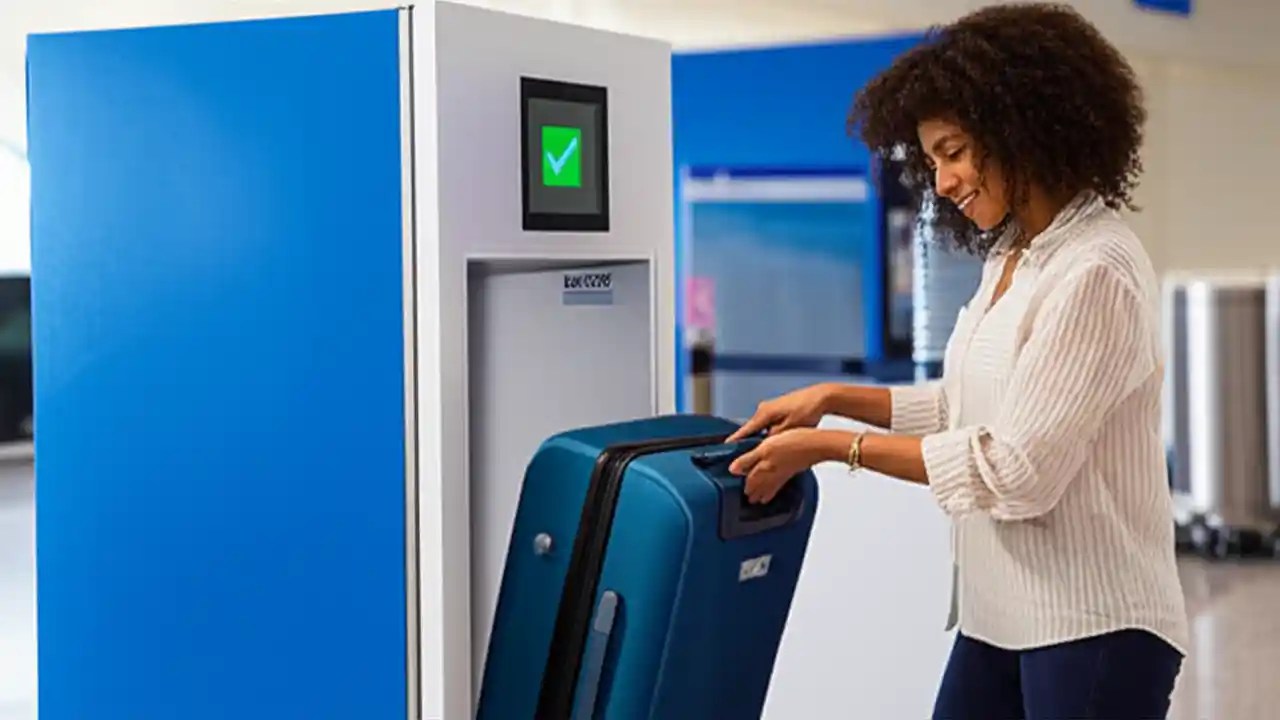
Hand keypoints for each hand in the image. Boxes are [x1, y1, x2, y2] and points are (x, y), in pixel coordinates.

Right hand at [725, 383, 835, 443]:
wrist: (822, 398)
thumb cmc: (807, 410)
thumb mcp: (788, 429)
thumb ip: (773, 439)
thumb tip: (763, 447)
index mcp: (763, 413)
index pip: (743, 431)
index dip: (734, 442)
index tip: (725, 451)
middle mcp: (763, 409)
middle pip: (750, 430)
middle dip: (747, 443)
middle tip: (744, 457)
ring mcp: (771, 408)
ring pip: (760, 428)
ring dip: (760, 438)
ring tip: (759, 452)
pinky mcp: (778, 409)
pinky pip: (767, 424)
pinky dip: (768, 433)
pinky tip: (773, 442)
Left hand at [728, 428, 842, 503]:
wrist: (816, 445)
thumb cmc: (792, 443)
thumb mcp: (763, 448)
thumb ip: (748, 460)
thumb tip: (733, 469)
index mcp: (764, 467)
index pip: (751, 480)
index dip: (745, 485)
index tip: (739, 491)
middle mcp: (774, 473)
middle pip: (761, 485)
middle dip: (755, 492)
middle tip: (749, 499)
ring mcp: (785, 471)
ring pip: (771, 485)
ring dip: (765, 492)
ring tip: (761, 500)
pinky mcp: (794, 468)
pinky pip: (782, 481)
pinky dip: (777, 487)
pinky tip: (780, 484)